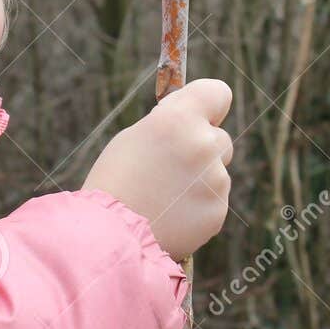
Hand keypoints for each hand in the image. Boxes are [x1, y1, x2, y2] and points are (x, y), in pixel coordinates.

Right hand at [82, 78, 233, 259]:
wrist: (109, 235)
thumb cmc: (114, 181)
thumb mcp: (135, 137)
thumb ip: (170, 125)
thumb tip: (194, 121)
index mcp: (179, 119)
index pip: (218, 93)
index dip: (209, 106)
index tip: (199, 116)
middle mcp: (203, 144)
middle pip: (220, 138)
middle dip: (202, 149)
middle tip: (169, 168)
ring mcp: (215, 180)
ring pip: (216, 173)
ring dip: (198, 181)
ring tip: (163, 197)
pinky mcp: (218, 211)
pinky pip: (213, 201)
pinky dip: (197, 207)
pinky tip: (171, 216)